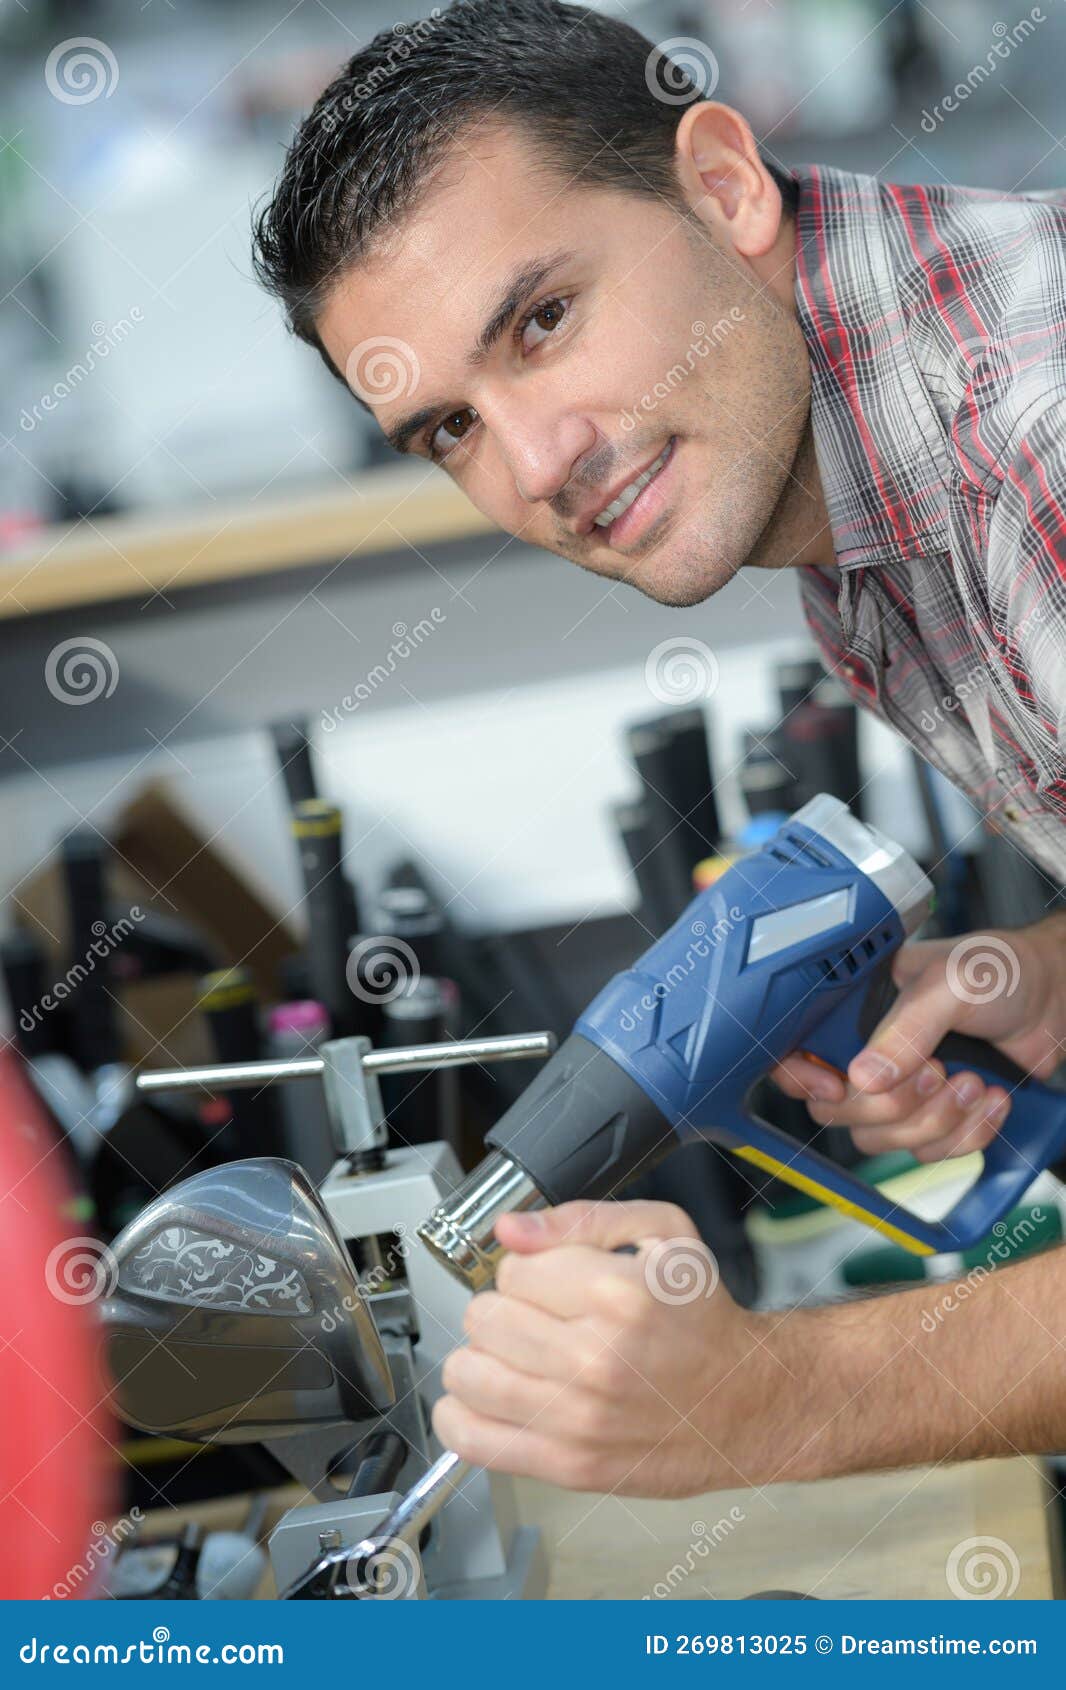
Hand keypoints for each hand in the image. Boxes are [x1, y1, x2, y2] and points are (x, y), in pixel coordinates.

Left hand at [432, 1199, 791, 1497]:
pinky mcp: (569, 1465)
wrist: (746, 1402)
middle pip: (484, 1317)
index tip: (550, 1282)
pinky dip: (463, 1417)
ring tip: (515, 1356)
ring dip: (482, 1358)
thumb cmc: (703, 1320)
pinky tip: (490, 1399)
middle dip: (504, 1310)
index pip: (512, 1267)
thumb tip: (512, 1228)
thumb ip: (582, 1219)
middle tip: (537, 1319)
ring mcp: (579, 1417)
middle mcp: (596, 1358)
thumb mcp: (665, 1234)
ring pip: (468, 1373)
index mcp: (618, 1293)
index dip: (528, 1269)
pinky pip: (473, 1438)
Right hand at [771, 914, 1065, 1161]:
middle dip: (894, 1106)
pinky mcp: (935, 1114)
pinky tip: (993, 1098)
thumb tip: (862, 1079)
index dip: (802, 1078)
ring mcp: (901, 1088)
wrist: (1056, 997)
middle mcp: (868, 1050)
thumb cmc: (999, 970)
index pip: (795, 1052)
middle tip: (939, 1072)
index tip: (840, 1087)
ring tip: (975, 1082)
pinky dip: (968, 1134)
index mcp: (854, 1008)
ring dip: (937, 1122)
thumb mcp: (949, 985)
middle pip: (839, 1111)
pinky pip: (929, 1151)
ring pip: (883, 1140)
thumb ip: (905, 1031)